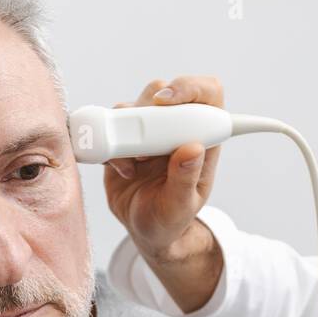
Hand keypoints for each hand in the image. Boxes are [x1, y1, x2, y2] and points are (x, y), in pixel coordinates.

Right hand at [103, 75, 224, 265]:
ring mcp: (148, 131)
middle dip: (147, 112)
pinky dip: (110, 145)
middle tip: (144, 150)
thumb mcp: (181, 207)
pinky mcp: (123, 138)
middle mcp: (176, 128)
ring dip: (126, 130)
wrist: (144, 229)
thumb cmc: (169, 219)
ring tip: (135, 164)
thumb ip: (186, 179)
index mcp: (202, 139)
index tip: (165, 101)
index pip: (208, 94)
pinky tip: (123, 170)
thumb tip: (193, 148)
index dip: (189, 87)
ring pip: (133, 105)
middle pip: (162, 91)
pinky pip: (109, 125)